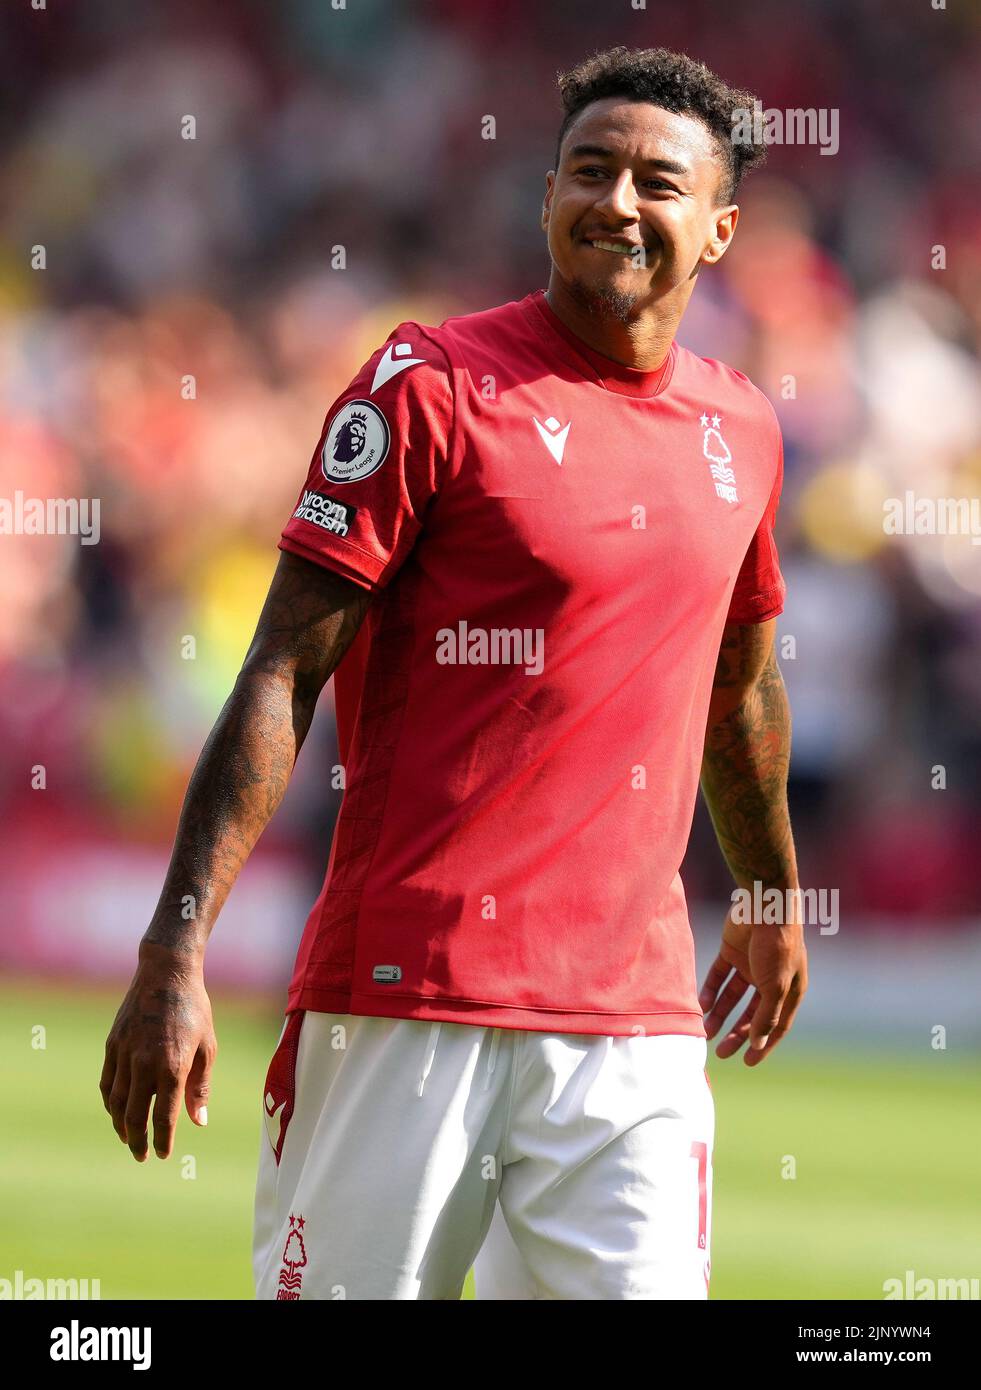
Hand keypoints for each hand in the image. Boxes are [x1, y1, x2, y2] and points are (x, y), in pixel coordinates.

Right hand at [100, 944, 216, 1160]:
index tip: (162, 1155)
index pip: (163, 1117)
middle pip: (134, 1116)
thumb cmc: (194, 1010)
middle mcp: (145, 1064)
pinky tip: (116, 1110)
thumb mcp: (208, 1047)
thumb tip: (198, 1122)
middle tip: (142, 1155)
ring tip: (128, 1137)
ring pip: (115, 1102)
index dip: (162, 1141)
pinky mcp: (113, 1044)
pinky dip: (109, 1101)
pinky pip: (106, 1082)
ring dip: (120, 1125)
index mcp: (173, 1066)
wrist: (166, 973)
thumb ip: (201, 1087)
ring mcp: (125, 1053)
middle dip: (138, 1140)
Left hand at [698, 905, 806, 1065]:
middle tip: (721, 1053)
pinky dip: (710, 989)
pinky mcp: (733, 950)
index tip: (748, 1062)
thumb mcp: (775, 986)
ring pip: (733, 996)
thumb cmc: (777, 946)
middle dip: (738, 1033)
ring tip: (706, 1033)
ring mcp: (751, 963)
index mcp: (791, 989)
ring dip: (721, 1014)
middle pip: (752, 1013)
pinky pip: (719, 975)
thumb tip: (757, 1043)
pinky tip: (701, 1006)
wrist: (765, 903)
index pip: (777, 1024)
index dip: (764, 1044)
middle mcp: (771, 978)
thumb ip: (766, 1016)